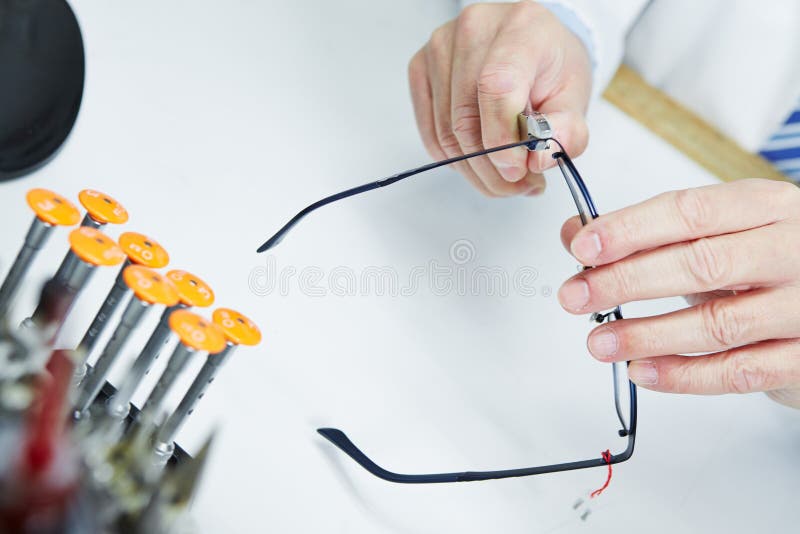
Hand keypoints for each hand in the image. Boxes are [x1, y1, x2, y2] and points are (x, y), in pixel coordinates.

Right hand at [408, 1, 591, 196]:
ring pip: (446, 133)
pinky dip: (456, 160)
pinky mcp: (421, 69)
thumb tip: (538, 160)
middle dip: (492, 167)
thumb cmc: (550, 66)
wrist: (530, 44)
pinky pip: (431, 134)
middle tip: (520, 185)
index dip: (503, 139)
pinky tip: (482, 163)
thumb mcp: (575, 96)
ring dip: (475, 171)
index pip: (497, 87)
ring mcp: (440, 48)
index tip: (519, 169)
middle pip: (466, 118)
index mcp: (520, 27)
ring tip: (506, 178)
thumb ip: (567, 130)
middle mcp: (473, 29)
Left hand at [558, 179, 799, 408]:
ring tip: (601, 343)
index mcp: (766, 206)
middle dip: (627, 281)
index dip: (632, 229)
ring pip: (719, 323)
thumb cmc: (762, 265)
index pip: (691, 210)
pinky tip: (643, 370)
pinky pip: (739, 371)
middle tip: (577, 296)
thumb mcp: (711, 236)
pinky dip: (684, 374)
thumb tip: (575, 233)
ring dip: (648, 335)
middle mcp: (793, 250)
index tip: (583, 247)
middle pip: (701, 263)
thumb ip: (645, 234)